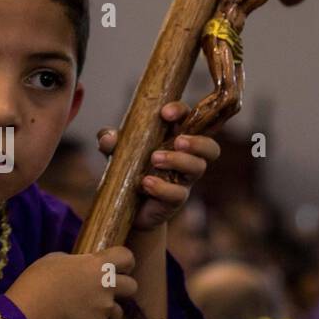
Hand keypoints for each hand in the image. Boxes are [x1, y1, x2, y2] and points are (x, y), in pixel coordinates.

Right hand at [6, 246, 137, 318]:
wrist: (32, 310)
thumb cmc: (38, 280)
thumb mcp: (55, 260)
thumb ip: (75, 262)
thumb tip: (78, 267)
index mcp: (98, 265)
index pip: (127, 257)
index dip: (125, 262)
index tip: (119, 266)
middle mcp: (107, 286)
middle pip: (132, 286)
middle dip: (123, 289)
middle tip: (107, 291)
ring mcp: (104, 309)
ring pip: (118, 313)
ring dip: (107, 312)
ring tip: (87, 312)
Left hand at [96, 101, 220, 230]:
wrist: (124, 206)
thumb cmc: (128, 169)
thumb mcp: (116, 152)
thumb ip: (110, 142)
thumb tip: (108, 137)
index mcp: (175, 136)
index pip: (188, 117)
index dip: (181, 112)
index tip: (165, 113)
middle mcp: (186, 157)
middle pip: (210, 147)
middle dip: (197, 142)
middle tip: (178, 141)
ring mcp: (183, 179)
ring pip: (198, 168)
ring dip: (179, 160)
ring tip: (155, 159)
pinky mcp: (175, 200)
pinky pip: (178, 194)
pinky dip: (162, 188)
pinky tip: (146, 183)